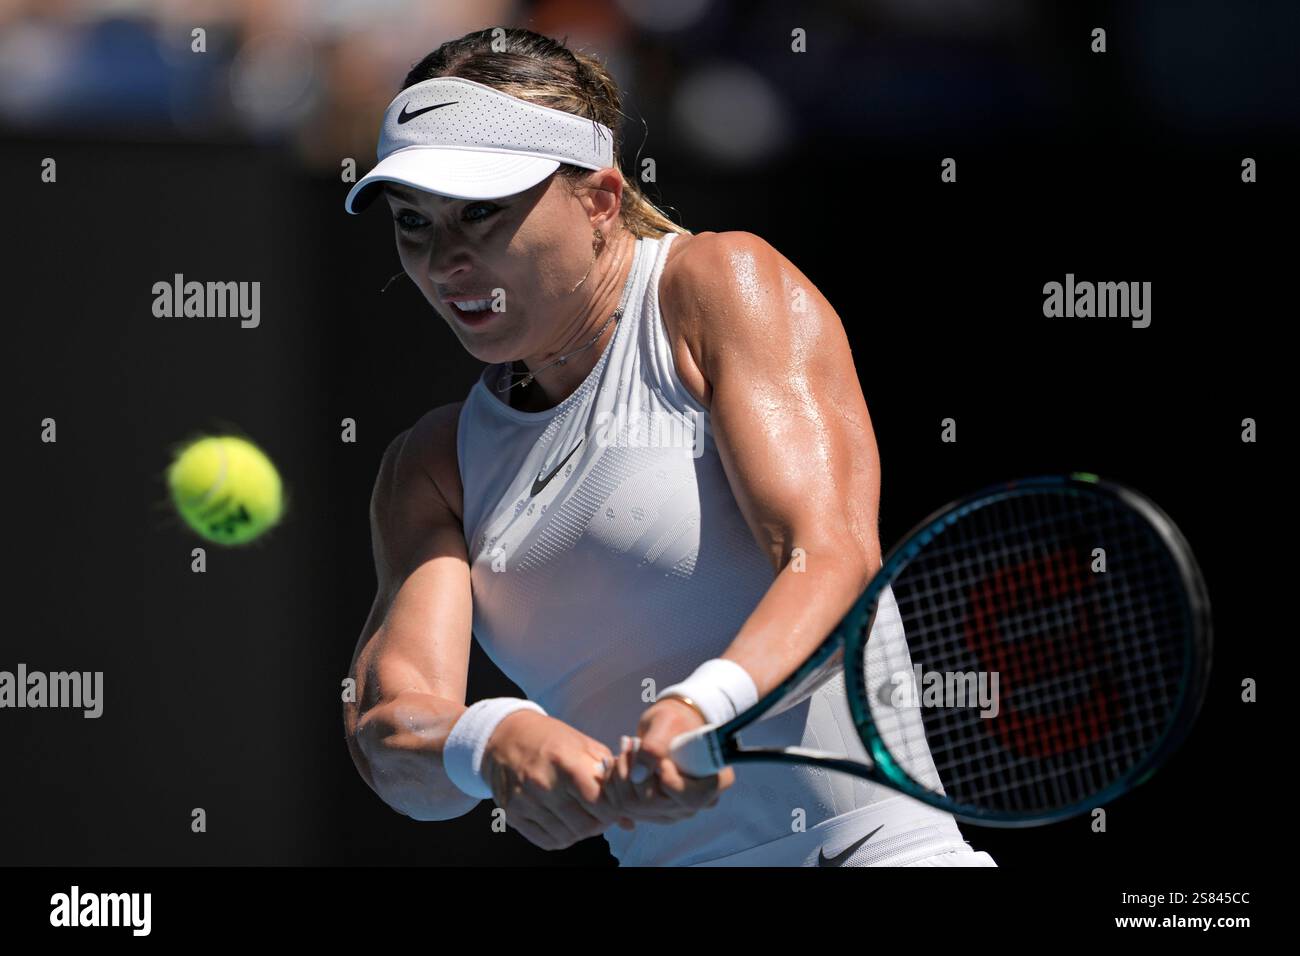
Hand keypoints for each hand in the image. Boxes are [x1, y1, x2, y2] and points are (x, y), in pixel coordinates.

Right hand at [482, 710, 632, 849]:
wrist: (504, 736)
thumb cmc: (552, 739)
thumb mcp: (584, 746)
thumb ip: (610, 779)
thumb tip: (629, 820)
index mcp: (565, 762)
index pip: (600, 803)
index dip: (613, 809)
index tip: (614, 804)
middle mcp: (542, 783)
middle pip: (585, 825)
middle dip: (599, 823)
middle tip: (600, 813)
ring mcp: (525, 801)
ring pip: (567, 836)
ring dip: (581, 832)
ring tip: (582, 816)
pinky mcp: (512, 814)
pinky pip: (546, 841)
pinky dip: (561, 837)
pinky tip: (564, 822)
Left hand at [602, 698, 734, 824]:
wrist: (667, 727)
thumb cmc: (675, 720)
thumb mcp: (667, 724)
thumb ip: (654, 747)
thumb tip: (638, 777)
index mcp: (716, 782)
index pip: (689, 798)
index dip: (669, 779)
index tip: (660, 757)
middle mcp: (698, 804)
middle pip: (657, 806)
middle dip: (634, 774)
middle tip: (629, 743)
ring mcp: (675, 811)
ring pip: (634, 808)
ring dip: (619, 776)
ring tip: (623, 747)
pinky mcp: (652, 811)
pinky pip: (624, 807)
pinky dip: (613, 784)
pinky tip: (612, 763)